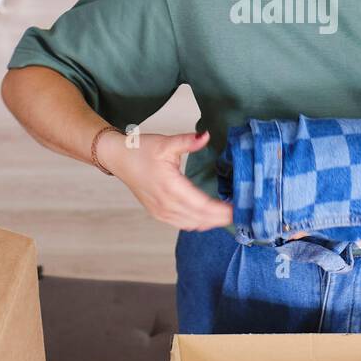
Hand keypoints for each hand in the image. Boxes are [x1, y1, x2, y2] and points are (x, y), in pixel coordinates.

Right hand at [98, 127, 233, 232]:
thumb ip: (188, 141)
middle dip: (222, 218)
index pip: (201, 205)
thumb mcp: (166, 143)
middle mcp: (165, 204)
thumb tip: (205, 135)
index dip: (221, 210)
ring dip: (212, 222)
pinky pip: (183, 224)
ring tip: (230, 215)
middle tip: (242, 213)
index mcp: (169, 187)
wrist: (118, 159)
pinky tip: (210, 218)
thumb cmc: (140, 151)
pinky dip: (199, 223)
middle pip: (200, 218)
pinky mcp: (158, 214)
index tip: (238, 209)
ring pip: (192, 224)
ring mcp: (161, 212)